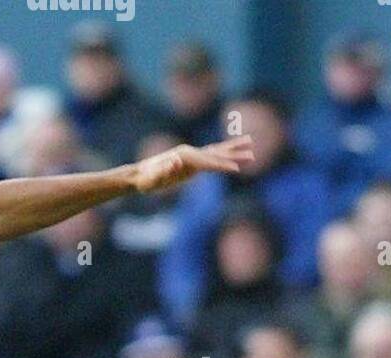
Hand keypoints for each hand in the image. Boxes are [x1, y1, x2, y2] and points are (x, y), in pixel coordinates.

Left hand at [129, 135, 254, 193]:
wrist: (138, 175)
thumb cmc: (145, 180)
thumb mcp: (152, 179)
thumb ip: (163, 171)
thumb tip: (176, 161)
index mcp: (184, 157)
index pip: (207, 162)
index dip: (221, 166)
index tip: (236, 170)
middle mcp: (189, 152)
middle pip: (216, 153)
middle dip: (235, 155)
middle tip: (253, 155)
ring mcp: (191, 155)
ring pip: (216, 151)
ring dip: (234, 150)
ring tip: (252, 144)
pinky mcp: (191, 161)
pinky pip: (211, 156)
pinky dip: (224, 154)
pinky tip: (233, 154)